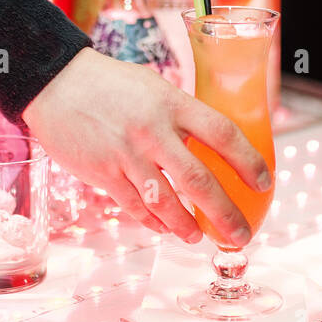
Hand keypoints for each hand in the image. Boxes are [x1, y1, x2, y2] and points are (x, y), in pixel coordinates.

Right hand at [22, 48, 271, 244]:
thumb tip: (209, 143)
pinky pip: (134, 206)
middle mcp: (153, 131)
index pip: (223, 134)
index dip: (248, 162)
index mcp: (172, 104)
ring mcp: (127, 154)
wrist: (57, 83)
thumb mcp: (154, 88)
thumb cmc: (109, 84)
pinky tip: (165, 229)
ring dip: (187, 226)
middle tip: (241, 234)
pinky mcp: (103, 172)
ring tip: (200, 238)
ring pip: (166, 202)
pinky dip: (153, 222)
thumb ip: (179, 114)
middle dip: (226, 214)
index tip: (264, 182)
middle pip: (199, 180)